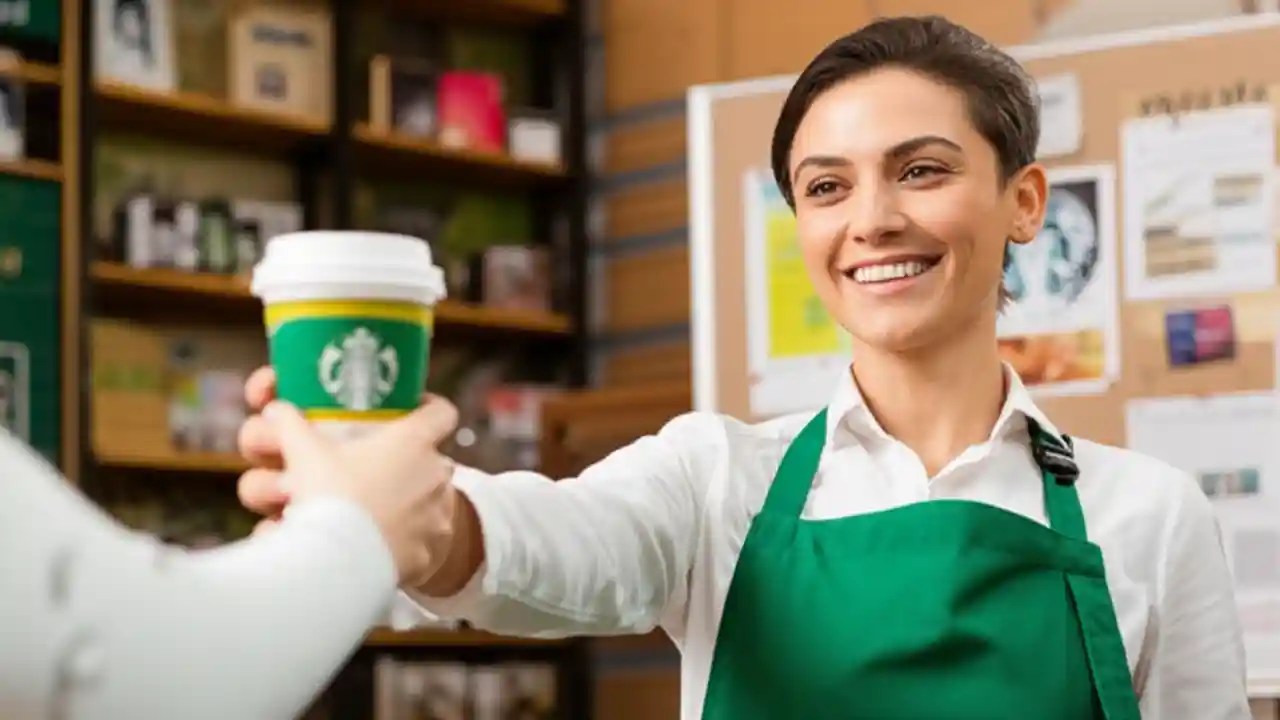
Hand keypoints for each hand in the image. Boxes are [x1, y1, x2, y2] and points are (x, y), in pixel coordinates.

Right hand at [238, 371, 460, 587]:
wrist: (338, 561)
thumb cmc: (328, 497)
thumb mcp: (305, 454)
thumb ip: (293, 426)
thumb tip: (276, 409)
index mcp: (414, 442)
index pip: (442, 411)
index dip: (429, 406)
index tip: (412, 409)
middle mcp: (435, 476)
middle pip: (433, 459)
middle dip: (409, 463)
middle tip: (377, 467)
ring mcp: (436, 516)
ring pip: (429, 502)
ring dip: (407, 503)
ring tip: (371, 511)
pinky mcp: (427, 553)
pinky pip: (421, 541)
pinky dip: (404, 541)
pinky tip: (376, 543)